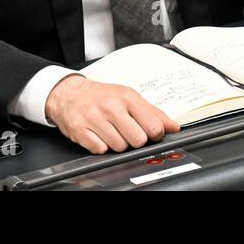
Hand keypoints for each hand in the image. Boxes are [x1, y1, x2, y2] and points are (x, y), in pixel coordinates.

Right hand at [44, 74, 179, 153]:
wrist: (69, 93)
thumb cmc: (102, 96)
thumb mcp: (130, 97)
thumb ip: (154, 113)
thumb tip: (174, 127)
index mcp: (127, 97)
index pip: (153, 125)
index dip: (156, 134)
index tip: (152, 133)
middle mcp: (111, 107)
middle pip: (137, 139)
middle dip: (136, 140)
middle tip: (130, 133)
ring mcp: (94, 119)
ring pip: (119, 147)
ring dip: (118, 144)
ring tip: (113, 132)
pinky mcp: (80, 131)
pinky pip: (100, 150)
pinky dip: (102, 147)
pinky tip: (100, 135)